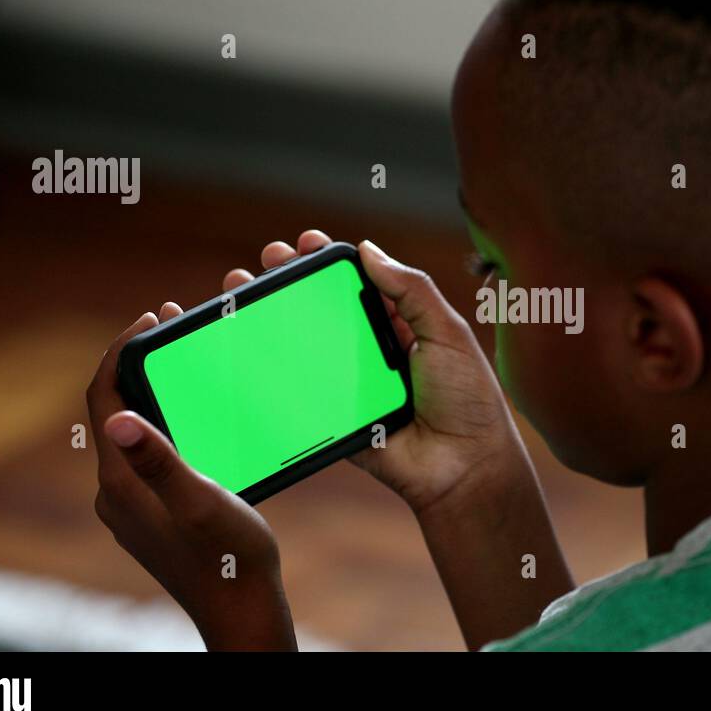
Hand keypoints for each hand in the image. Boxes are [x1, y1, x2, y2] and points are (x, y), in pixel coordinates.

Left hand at [87, 309, 296, 650]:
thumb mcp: (199, 501)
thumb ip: (158, 460)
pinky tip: (197, 418)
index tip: (149, 320)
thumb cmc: (228, 558)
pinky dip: (165, 422)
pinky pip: (148, 456)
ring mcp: (133, 506)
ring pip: (132, 433)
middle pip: (114, 412)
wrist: (241, 610)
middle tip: (168, 328)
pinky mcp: (153, 516)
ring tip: (182, 361)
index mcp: (121, 483)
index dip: (119, 353)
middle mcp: (117, 493)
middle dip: (137, 365)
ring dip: (152, 392)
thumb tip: (117, 418)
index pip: (102, 400)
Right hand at [223, 230, 533, 515]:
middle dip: (290, 282)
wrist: (463, 467)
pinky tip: (248, 351)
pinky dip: (274, 375)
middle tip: (266, 261)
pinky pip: (301, 394)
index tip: (305, 243)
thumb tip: (368, 249)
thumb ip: (412, 290)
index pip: (358, 283)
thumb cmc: (468, 398)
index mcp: (401, 323)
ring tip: (242, 296)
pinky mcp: (336, 417)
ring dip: (271, 323)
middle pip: (323, 310)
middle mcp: (372, 349)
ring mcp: (351, 383)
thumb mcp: (448, 334)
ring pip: (304, 348)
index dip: (330, 262)